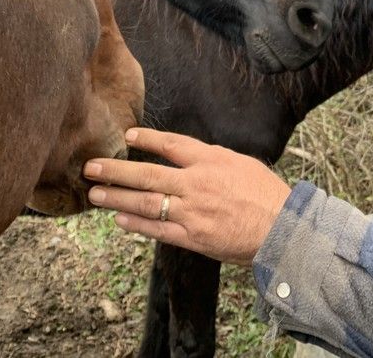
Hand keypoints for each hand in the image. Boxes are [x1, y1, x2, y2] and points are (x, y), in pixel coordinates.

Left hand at [83, 128, 291, 265]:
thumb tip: (189, 155)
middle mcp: (197, 183)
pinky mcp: (193, 236)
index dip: (147, 139)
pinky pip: (157, 229)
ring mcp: (192, 211)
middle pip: (147, 174)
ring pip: (145, 202)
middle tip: (90, 167)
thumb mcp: (241, 164)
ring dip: (117, 197)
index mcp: (211, 161)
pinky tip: (119, 218)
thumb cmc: (266, 194)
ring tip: (95, 194)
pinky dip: (136, 223)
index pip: (171, 145)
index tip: (127, 136)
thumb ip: (212, 159)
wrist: (281, 228)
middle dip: (115, 170)